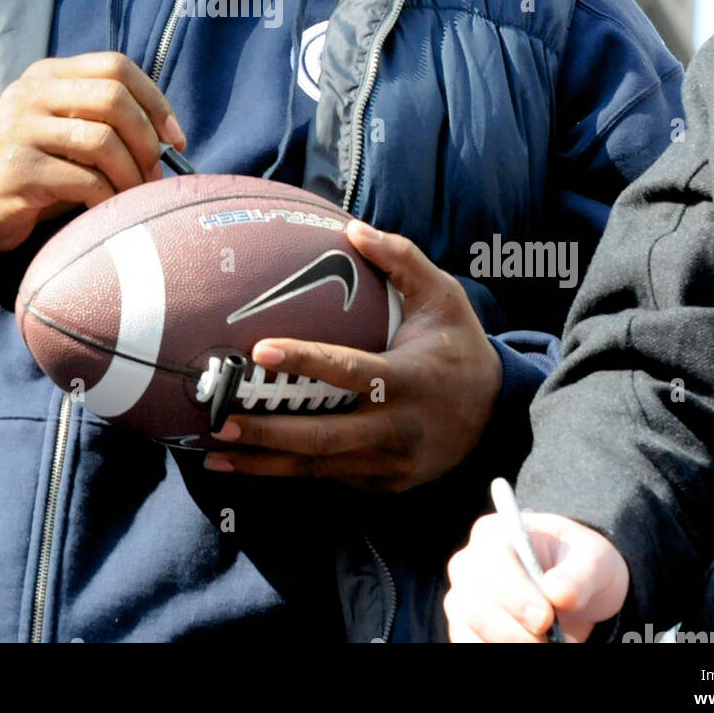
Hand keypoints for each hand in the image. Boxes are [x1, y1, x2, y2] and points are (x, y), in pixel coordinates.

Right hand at [0, 51, 185, 251]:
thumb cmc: (33, 166)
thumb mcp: (61, 127)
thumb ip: (102, 118)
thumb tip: (168, 138)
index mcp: (47, 74)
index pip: (115, 66)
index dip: (154, 100)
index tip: (175, 137)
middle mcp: (31, 94)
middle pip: (112, 98)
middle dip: (146, 138)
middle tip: (155, 171)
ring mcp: (20, 129)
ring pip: (101, 140)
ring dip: (131, 173)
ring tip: (136, 194)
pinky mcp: (17, 170)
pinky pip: (84, 180)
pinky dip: (108, 197)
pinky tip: (108, 209)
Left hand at [203, 221, 504, 490]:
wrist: (498, 413)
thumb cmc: (460, 343)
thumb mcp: (443, 295)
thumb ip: (400, 259)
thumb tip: (352, 228)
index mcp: (409, 380)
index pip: (348, 372)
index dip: (304, 362)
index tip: (260, 350)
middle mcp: (398, 430)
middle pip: (322, 437)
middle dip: (267, 432)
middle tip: (220, 418)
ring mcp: (391, 464)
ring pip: (319, 467)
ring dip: (265, 463)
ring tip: (214, 454)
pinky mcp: (384, 484)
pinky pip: (332, 478)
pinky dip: (290, 473)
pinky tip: (249, 466)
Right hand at [444, 510, 629, 641]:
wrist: (573, 587)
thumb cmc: (578, 562)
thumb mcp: (592, 558)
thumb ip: (579, 574)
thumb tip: (558, 594)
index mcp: (493, 535)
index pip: (492, 564)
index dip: (516, 595)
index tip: (546, 619)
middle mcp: (469, 567)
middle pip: (477, 609)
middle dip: (517, 634)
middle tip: (555, 644)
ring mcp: (463, 601)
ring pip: (473, 636)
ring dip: (514, 646)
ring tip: (554, 644)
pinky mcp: (466, 631)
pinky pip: (473, 648)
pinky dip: (506, 653)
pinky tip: (533, 646)